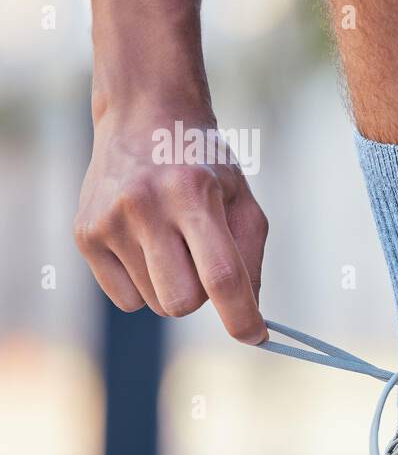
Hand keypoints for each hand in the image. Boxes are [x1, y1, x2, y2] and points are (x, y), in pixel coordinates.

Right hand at [73, 104, 268, 342]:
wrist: (144, 117)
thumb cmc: (204, 165)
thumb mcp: (242, 199)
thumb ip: (251, 258)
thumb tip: (249, 316)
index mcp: (193, 194)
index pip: (221, 275)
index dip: (241, 316)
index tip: (256, 336)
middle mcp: (145, 206)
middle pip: (183, 302)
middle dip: (202, 297)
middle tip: (203, 261)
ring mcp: (108, 221)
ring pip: (155, 303)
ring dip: (172, 286)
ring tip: (171, 241)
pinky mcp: (85, 235)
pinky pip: (125, 299)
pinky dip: (144, 285)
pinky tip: (145, 245)